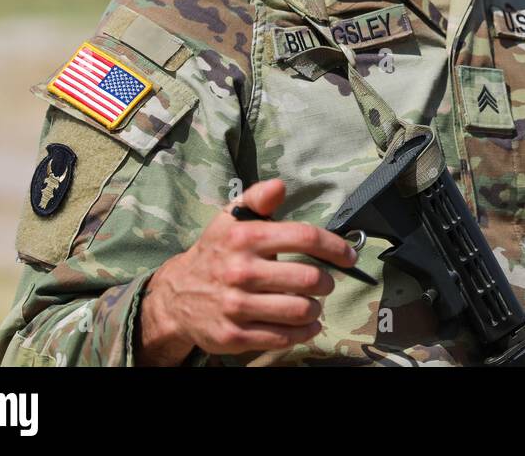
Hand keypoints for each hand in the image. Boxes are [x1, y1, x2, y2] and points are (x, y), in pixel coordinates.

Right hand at [136, 178, 358, 364]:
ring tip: (312, 303)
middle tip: (325, 283)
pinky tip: (304, 324)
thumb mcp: (230, 219)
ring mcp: (237, 306)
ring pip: (300, 310)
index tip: (349, 256)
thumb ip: (258, 198)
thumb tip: (280, 187)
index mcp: (245, 238)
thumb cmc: (215, 253)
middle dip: (326, 282)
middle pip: (308, 279)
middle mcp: (241, 272)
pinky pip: (283, 337)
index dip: (334, 247)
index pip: (304, 238)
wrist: (175, 296)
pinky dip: (303, 331)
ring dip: (315, 308)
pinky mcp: (234, 335)